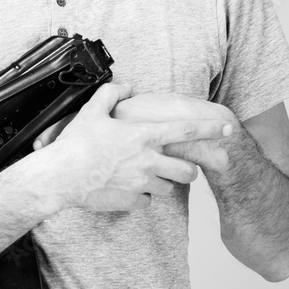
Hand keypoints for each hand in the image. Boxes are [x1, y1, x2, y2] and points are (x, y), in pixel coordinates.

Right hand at [41, 83, 232, 211]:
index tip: (228, 127)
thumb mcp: (91, 112)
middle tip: (181, 167)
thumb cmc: (75, 145)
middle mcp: (148, 161)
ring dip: (164, 183)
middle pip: (187, 170)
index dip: (211, 128)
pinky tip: (129, 189)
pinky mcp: (131, 201)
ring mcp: (141, 183)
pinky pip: (148, 201)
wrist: (60, 177)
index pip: (186, 130)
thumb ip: (111, 94)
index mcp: (143, 136)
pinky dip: (143, 196)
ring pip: (170, 188)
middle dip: (189, 169)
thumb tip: (125, 87)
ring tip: (149, 177)